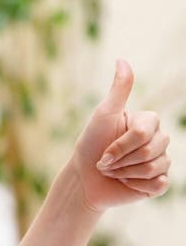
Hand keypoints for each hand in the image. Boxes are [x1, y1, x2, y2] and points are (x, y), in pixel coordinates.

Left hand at [70, 60, 170, 212]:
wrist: (84, 179)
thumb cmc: (91, 145)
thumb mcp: (103, 115)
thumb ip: (118, 90)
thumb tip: (122, 60)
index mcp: (149, 122)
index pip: (143, 132)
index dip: (120, 145)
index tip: (103, 151)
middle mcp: (159, 140)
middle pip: (150, 151)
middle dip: (120, 160)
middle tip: (106, 163)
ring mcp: (161, 161)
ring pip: (154, 168)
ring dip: (125, 173)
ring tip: (114, 171)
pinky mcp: (158, 183)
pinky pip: (157, 184)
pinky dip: (135, 186)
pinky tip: (126, 182)